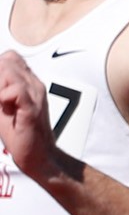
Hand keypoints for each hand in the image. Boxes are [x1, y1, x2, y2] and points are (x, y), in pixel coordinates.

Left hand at [0, 51, 55, 181]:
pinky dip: (4, 96)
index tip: (0, 93)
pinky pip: (15, 90)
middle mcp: (34, 85)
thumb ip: (0, 91)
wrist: (39, 157)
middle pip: (7, 60)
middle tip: (1, 100)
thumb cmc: (18, 132)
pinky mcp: (32, 109)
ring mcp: (35, 95)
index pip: (10, 57)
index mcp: (28, 82)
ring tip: (2, 104)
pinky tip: (5, 107)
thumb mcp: (2, 105)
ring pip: (8, 70)